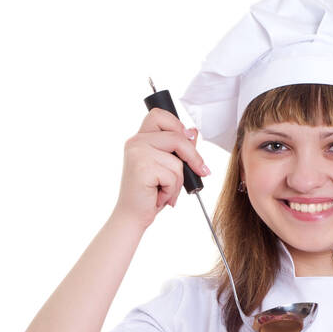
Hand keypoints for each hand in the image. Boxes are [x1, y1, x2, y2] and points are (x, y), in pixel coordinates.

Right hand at [112, 107, 210, 229]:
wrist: (132, 216)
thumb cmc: (149, 194)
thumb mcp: (167, 167)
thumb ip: (178, 148)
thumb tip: (193, 131)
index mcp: (140, 138)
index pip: (159, 115)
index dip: (177, 125)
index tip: (189, 140)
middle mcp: (136, 142)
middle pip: (176, 136)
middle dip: (193, 156)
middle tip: (200, 171)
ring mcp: (138, 153)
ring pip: (177, 161)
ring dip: (178, 181)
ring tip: (165, 191)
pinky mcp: (143, 168)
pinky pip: (173, 175)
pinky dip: (172, 190)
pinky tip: (160, 197)